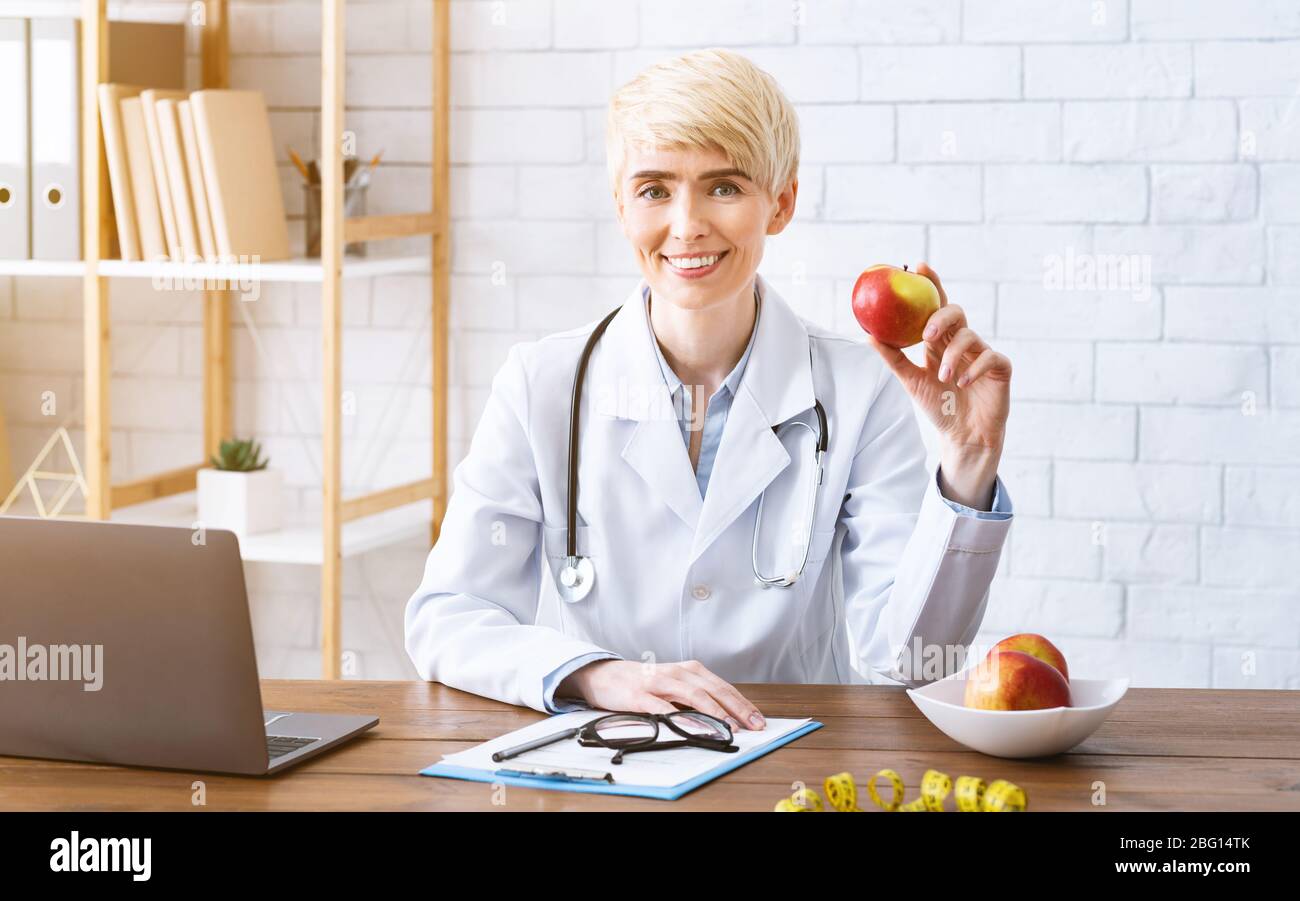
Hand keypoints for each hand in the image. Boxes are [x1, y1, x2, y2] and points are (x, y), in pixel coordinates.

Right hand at [557, 659, 767, 731]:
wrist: (605, 675)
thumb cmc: (644, 683)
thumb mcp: (674, 686)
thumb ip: (696, 698)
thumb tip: (726, 716)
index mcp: (690, 670)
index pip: (723, 687)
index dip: (743, 704)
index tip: (759, 720)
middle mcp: (678, 673)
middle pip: (714, 690)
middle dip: (737, 708)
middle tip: (754, 725)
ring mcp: (659, 682)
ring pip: (692, 695)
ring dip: (713, 712)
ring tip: (729, 727)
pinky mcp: (639, 695)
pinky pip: (662, 707)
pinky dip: (677, 717)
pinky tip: (690, 726)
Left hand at [865, 262, 1011, 507]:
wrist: (962, 436)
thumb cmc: (938, 406)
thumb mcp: (911, 380)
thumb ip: (894, 357)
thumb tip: (869, 334)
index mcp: (941, 341)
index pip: (936, 306)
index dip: (930, 285)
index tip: (918, 267)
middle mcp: (962, 343)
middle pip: (956, 313)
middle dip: (941, 318)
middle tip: (926, 335)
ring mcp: (982, 354)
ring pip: (970, 336)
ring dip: (953, 356)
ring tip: (944, 377)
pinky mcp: (999, 369)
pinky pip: (990, 358)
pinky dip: (974, 368)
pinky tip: (963, 382)